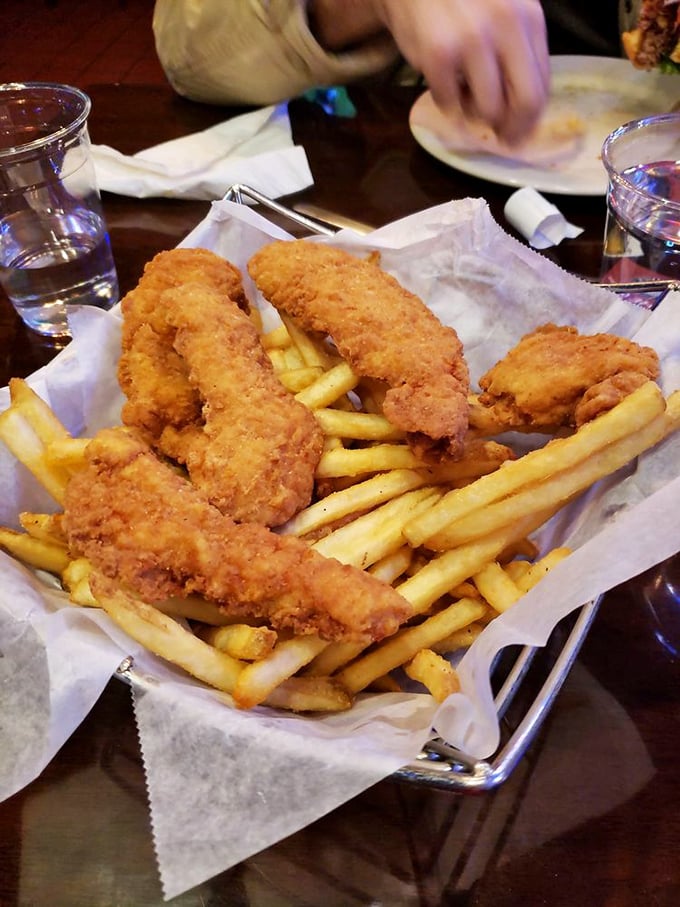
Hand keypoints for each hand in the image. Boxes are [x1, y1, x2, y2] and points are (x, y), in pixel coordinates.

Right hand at [372, 0, 549, 143]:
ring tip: (466, 98)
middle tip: (502, 138)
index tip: (521, 131)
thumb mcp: (504, 12)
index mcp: (529, 17)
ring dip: (476, 115)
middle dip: (514, 129)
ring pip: (488, 110)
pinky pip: (450, 104)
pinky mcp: (439, 56)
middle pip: (526, 101)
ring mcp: (472, 41)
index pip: (543, 84)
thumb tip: (525, 107)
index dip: (532, 117)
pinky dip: (446, 102)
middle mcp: (506, 27)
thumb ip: (518, 49)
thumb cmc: (461, 1)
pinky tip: (444, 82)